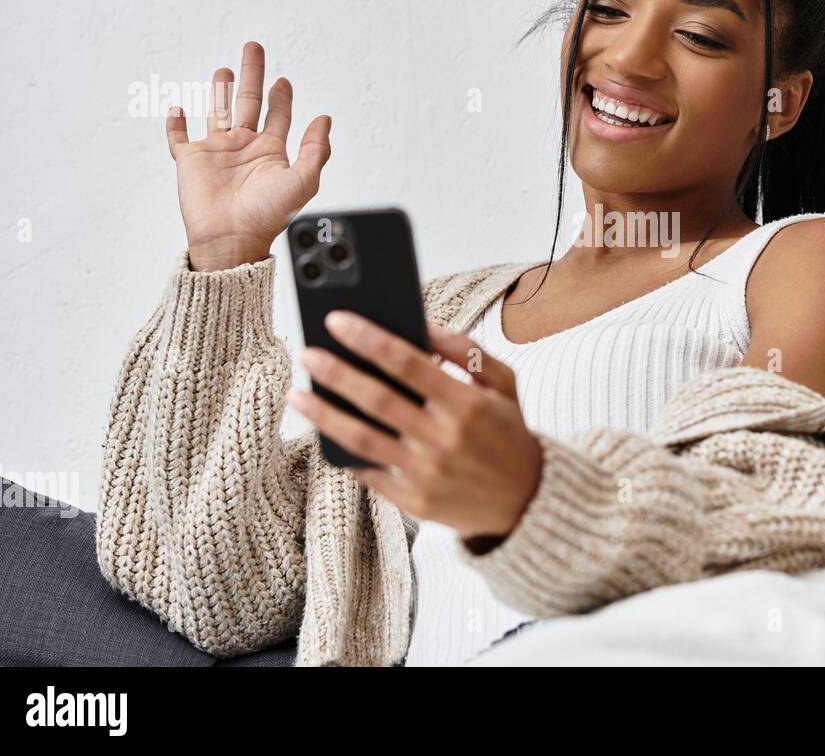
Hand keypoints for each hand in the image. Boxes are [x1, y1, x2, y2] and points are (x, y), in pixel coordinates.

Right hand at [166, 41, 333, 270]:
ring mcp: (216, 153)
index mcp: (270, 152)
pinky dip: (175, 124)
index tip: (284, 81)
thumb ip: (315, 149)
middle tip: (254, 48)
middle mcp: (244, 148)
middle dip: (252, 75)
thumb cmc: (267, 215)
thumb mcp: (302, 180)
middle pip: (248, 102)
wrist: (232, 238)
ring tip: (223, 70)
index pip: (278, 116)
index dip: (283, 98)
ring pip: (217, 112)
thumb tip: (325, 119)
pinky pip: (179, 138)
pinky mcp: (190, 161)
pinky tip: (177, 108)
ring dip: (219, 91)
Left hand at [285, 316, 543, 540]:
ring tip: (297, 395)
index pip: (408, 362)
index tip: (338, 321)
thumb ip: (467, 350)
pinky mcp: (414, 502)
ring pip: (362, 439)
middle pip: (377, 399)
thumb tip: (423, 325)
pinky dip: (344, 453)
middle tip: (307, 354)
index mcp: (467, 403)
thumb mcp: (504, 384)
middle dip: (336, 373)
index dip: (369, 339)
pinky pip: (370, 474)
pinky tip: (324, 433)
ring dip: (324, 414)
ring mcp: (426, 473)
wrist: (527, 501)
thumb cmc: (510, 434)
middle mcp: (444, 438)